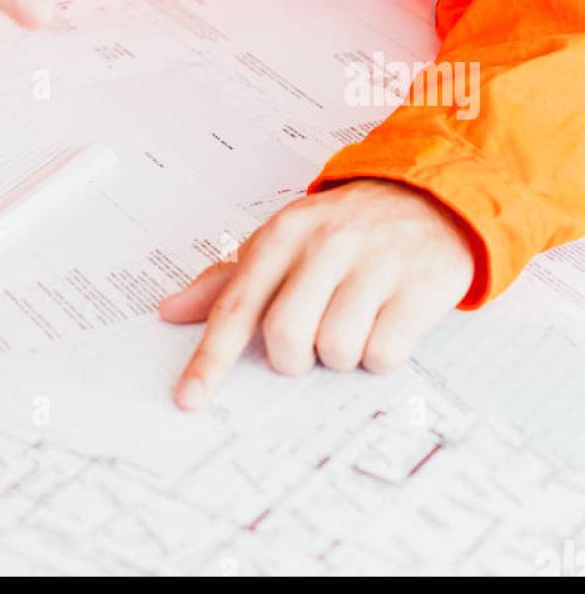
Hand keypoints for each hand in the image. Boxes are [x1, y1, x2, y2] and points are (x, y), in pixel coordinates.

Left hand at [160, 179, 476, 408]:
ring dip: (340, 354)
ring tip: (353, 319)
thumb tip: (170, 312)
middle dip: (292, 357)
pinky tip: (385, 321)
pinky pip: (384, 355)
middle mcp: (325, 243)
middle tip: (308, 338)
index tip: (190, 398)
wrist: (423, 195)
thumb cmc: (341, 227)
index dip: (211, 358)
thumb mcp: (281, 240)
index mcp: (283, 233)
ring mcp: (375, 263)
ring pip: (336, 351)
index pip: (236, 305)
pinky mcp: (419, 286)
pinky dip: (380, 355)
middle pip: (285, 337)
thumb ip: (226, 279)